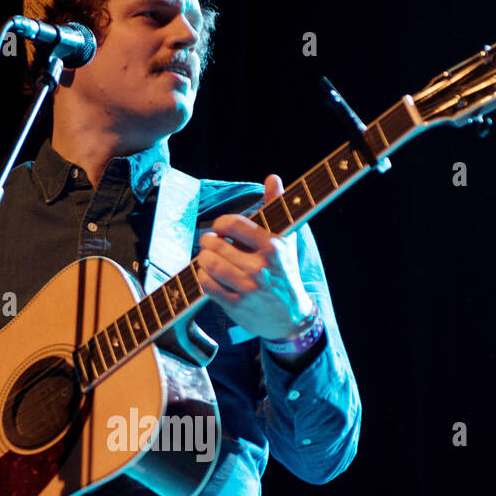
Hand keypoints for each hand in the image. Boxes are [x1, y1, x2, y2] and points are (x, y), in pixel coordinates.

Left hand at [195, 174, 314, 339]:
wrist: (292, 317)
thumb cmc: (285, 272)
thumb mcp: (286, 239)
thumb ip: (277, 206)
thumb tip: (272, 178)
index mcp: (273, 246)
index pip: (233, 224)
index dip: (221, 224)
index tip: (222, 229)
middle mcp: (261, 267)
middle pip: (214, 243)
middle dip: (208, 242)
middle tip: (211, 244)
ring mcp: (248, 288)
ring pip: (208, 263)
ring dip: (204, 259)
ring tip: (209, 258)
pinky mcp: (237, 305)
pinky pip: (207, 285)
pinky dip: (203, 277)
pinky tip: (210, 275)